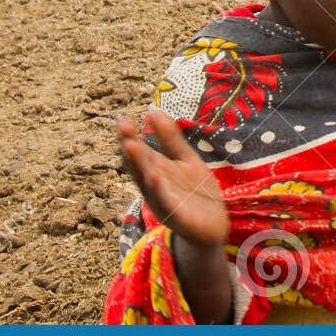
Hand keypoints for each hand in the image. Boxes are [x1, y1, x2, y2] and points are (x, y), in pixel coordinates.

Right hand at [117, 109, 229, 250]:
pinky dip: (160, 191)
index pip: (139, 152)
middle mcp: (154, 186)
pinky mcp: (177, 216)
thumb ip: (170, 138)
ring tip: (132, 147)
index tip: (124, 119)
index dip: (130, 137)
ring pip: (148, 183)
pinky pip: (166, 202)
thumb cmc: (194, 190)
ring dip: (140, 166)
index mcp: (156, 170)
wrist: (212, 224)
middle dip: (131, 148)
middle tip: (123, 127)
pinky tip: (156, 178)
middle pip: (139, 166)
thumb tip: (153, 111)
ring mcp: (163, 201)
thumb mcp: (185, 159)